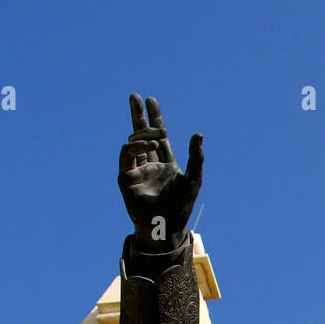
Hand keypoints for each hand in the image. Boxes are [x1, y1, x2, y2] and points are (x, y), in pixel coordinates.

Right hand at [118, 93, 203, 251]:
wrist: (166, 227)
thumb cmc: (181, 207)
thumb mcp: (193, 180)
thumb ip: (197, 157)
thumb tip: (198, 134)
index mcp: (165, 164)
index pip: (159, 136)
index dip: (155, 118)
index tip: (150, 99)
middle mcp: (150, 165)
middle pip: (142, 134)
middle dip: (138, 115)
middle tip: (134, 96)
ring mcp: (137, 171)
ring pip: (133, 143)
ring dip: (142, 133)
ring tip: (153, 135)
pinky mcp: (126, 179)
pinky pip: (126, 155)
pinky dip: (135, 147)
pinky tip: (147, 145)